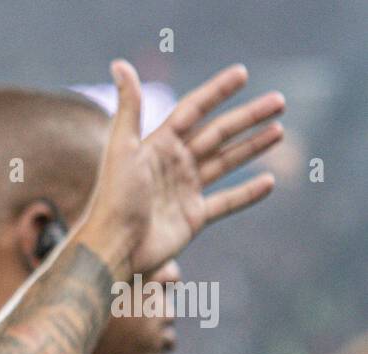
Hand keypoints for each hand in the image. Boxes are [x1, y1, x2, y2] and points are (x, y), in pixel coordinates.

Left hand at [80, 59, 284, 274]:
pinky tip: (270, 181)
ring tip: (279, 130)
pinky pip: (227, 201)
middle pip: (217, 134)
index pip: (193, 110)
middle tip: (279, 101)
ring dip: (253, 146)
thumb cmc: (114, 198)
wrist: (114, 248)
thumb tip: (120, 64)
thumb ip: (128, 107)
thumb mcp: (121, 148)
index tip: (242, 74)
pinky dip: (248, 193)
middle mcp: (173, 165)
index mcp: (158, 145)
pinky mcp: (193, 218)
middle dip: (248, 117)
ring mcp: (184, 191)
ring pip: (226, 163)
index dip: (216, 91)